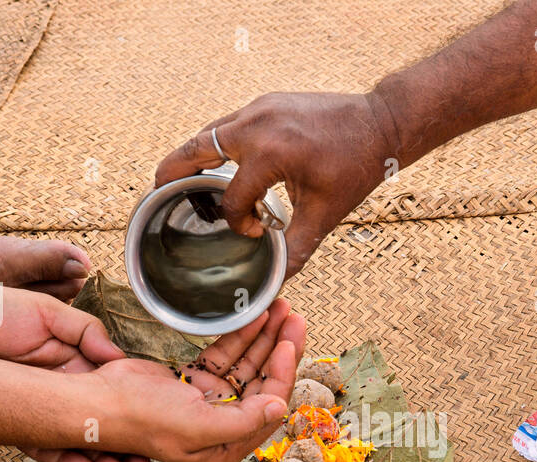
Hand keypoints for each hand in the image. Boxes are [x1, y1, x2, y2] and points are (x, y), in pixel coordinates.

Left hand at [0, 286, 155, 461]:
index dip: (140, 414)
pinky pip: (44, 448)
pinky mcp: (16, 425)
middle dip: (126, 451)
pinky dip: (64, 461)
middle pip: (104, 426)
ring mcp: (43, 410)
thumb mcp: (49, 313)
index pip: (118, 394)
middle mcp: (66, 391)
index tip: (159, 430)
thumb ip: (86, 332)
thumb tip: (118, 357)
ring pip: (79, 443)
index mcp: (80, 364)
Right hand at [43, 300, 304, 461]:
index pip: (268, 408)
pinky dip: (240, 337)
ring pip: (247, 367)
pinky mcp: (194, 383)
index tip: (288, 345)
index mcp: (225, 449)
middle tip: (296, 319)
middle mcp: (222, 430)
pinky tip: (255, 317)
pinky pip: (225, 358)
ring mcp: (208, 405)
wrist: (98, 401)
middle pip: (263, 385)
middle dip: (280, 350)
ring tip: (281, 309)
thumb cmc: (142, 419)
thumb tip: (280, 407)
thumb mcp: (198, 426)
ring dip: (264, 339)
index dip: (282, 375)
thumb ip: (243, 421)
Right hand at [155, 92, 398, 276]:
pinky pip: (229, 124)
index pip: (233, 198)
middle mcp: (257, 124)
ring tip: (177, 179)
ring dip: (192, 157)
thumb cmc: (356, 168)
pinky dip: (216, 145)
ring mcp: (259, 108)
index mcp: (270, 153)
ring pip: (209, 133)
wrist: (380, 124)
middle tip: (156, 193)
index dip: (239, 223)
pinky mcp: (265, 103)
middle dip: (172, 173)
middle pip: (195, 149)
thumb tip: (277, 283)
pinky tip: (216, 163)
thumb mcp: (326, 214)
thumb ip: (297, 249)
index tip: (257, 233)